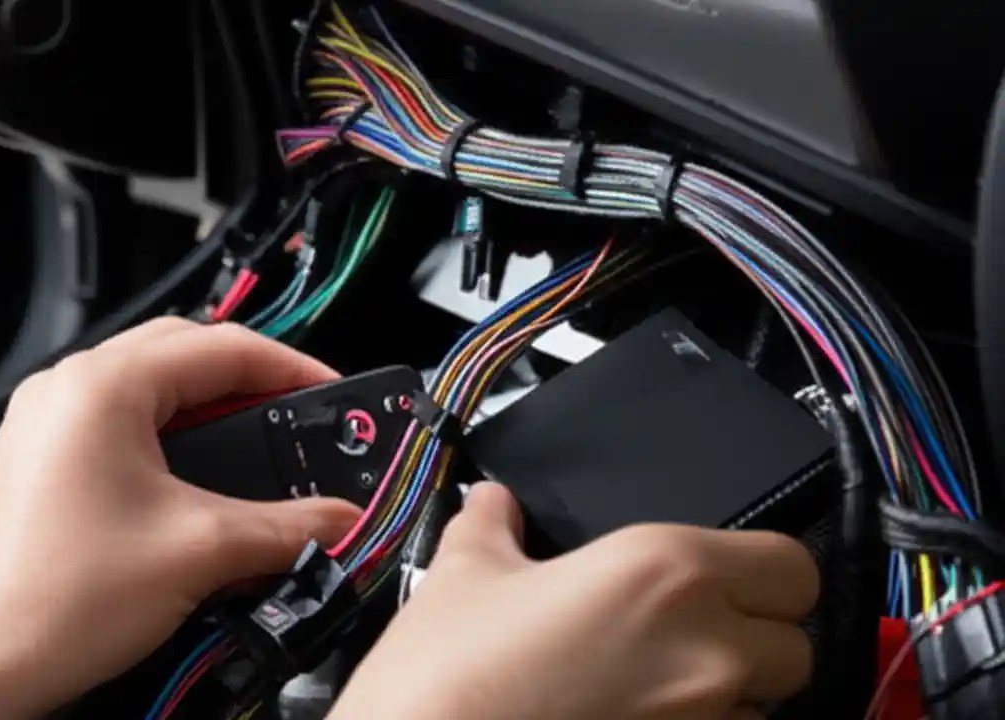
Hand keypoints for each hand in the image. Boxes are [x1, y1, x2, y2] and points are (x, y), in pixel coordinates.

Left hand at [0, 319, 360, 715]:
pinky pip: (123, 420)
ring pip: (152, 384)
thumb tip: (342, 520)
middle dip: (250, 377)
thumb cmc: (57, 599)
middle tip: (301, 411)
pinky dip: (173, 433)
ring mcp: (49, 422)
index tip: (334, 396)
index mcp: (103, 387)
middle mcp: (69, 389)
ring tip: (259, 439)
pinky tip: (202, 474)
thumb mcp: (201, 551)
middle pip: (185, 351)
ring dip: (210, 403)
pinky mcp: (45, 459)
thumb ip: (287, 528)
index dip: (291, 368)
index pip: (222, 347)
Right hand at [331, 483, 819, 719]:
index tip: (722, 581)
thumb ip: (492, 524)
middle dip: (752, 642)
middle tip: (685, 638)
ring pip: (766, 710)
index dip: (763, 573)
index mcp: (666, 569)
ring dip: (728, 698)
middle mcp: (707, 648)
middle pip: (794, 646)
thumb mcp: (465, 572)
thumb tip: (493, 502)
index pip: (794, 566)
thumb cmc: (447, 667)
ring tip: (653, 689)